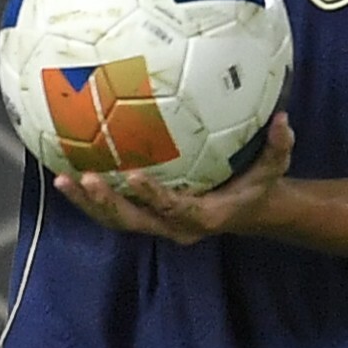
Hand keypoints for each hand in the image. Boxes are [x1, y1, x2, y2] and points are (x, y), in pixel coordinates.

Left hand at [54, 116, 292, 248]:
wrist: (248, 213)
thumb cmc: (257, 187)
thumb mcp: (274, 170)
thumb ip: (279, 148)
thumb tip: (285, 121)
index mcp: (202, 217)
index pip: (173, 208)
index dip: (153, 195)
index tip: (134, 175)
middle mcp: (173, 226)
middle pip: (132, 221)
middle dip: (106, 203)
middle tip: (85, 179)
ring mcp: (156, 223)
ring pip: (115, 220)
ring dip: (88, 203)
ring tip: (62, 179)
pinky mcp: (145, 216)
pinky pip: (113, 210)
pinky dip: (90, 196)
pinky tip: (68, 171)